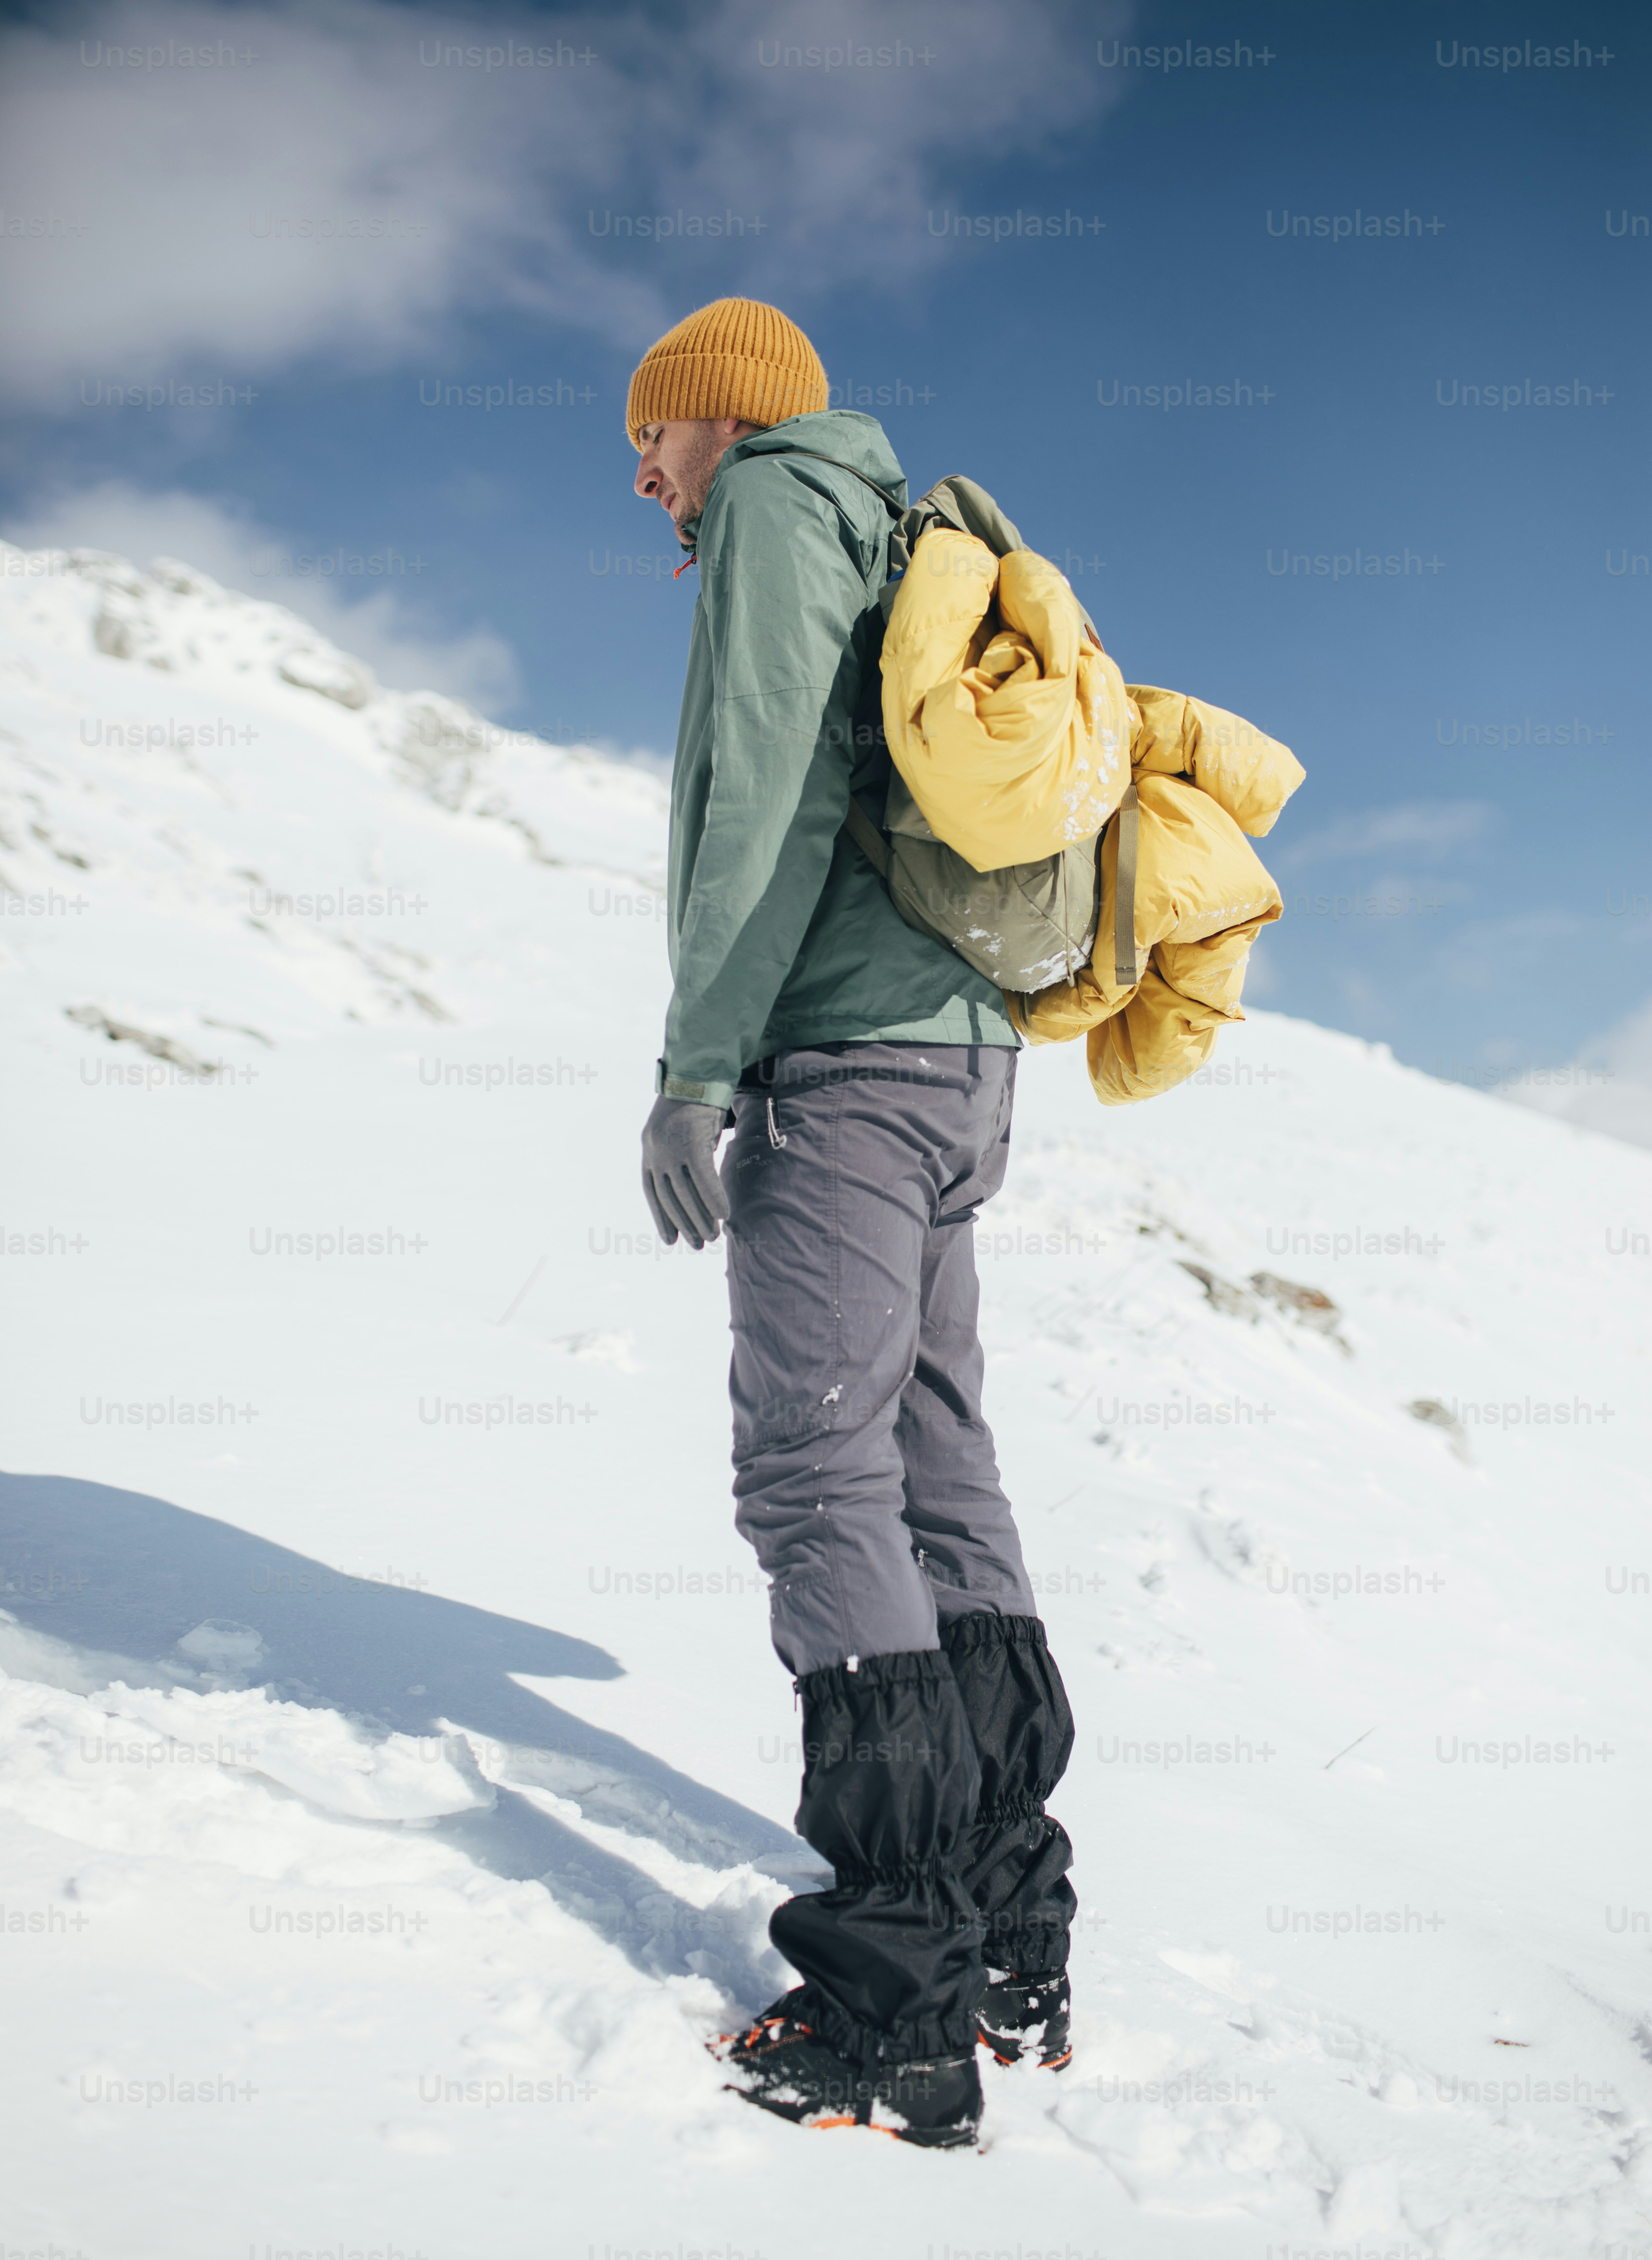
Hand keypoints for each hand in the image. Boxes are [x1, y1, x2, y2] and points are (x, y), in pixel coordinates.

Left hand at [641, 1095, 731, 1249]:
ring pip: (686, 1192)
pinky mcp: (692, 1141)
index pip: (652, 1193)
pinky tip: (724, 1214)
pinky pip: (703, 1177)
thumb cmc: (694, 1104)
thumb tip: (697, 1188)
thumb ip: (682, 1160)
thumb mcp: (681, 1135)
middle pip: (670, 1197)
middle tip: (699, 1243)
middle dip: (685, 1223)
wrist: (697, 1071)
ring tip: (712, 1236)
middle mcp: (656, 1151)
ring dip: (701, 1217)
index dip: (662, 1217)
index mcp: (648, 1151)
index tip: (671, 1239)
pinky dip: (714, 1198)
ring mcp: (672, 1147)